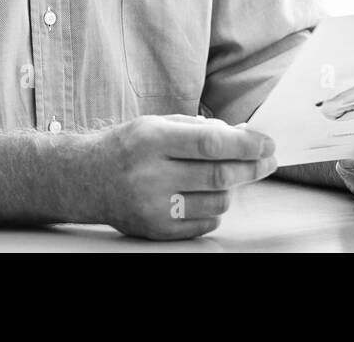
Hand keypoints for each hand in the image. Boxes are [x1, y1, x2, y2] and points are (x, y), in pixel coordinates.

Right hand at [85, 114, 276, 238]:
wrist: (85, 179)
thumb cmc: (127, 147)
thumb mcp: (157, 124)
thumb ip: (199, 129)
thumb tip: (242, 136)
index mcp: (152, 140)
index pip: (211, 144)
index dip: (246, 144)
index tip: (267, 144)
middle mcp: (151, 174)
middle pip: (218, 175)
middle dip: (251, 167)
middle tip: (267, 161)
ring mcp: (153, 206)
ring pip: (216, 202)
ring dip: (233, 189)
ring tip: (231, 177)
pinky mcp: (155, 230)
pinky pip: (203, 223)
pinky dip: (216, 209)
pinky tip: (210, 196)